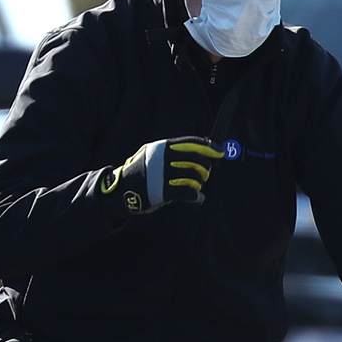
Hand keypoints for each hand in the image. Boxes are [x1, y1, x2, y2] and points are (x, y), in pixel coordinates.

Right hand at [99, 136, 223, 215]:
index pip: (191, 143)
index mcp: (162, 147)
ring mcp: (161, 174)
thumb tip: (203, 152)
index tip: (220, 152)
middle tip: (204, 175)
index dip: (209, 147)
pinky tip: (198, 198)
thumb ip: (174, 153)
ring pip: (194, 177)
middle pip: (196, 160)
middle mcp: (162, 158)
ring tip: (196, 187)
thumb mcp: (154, 156)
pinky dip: (196, 196)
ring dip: (199, 183)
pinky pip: (187, 193)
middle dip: (205, 168)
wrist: (121, 190)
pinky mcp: (160, 191)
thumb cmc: (143, 173)